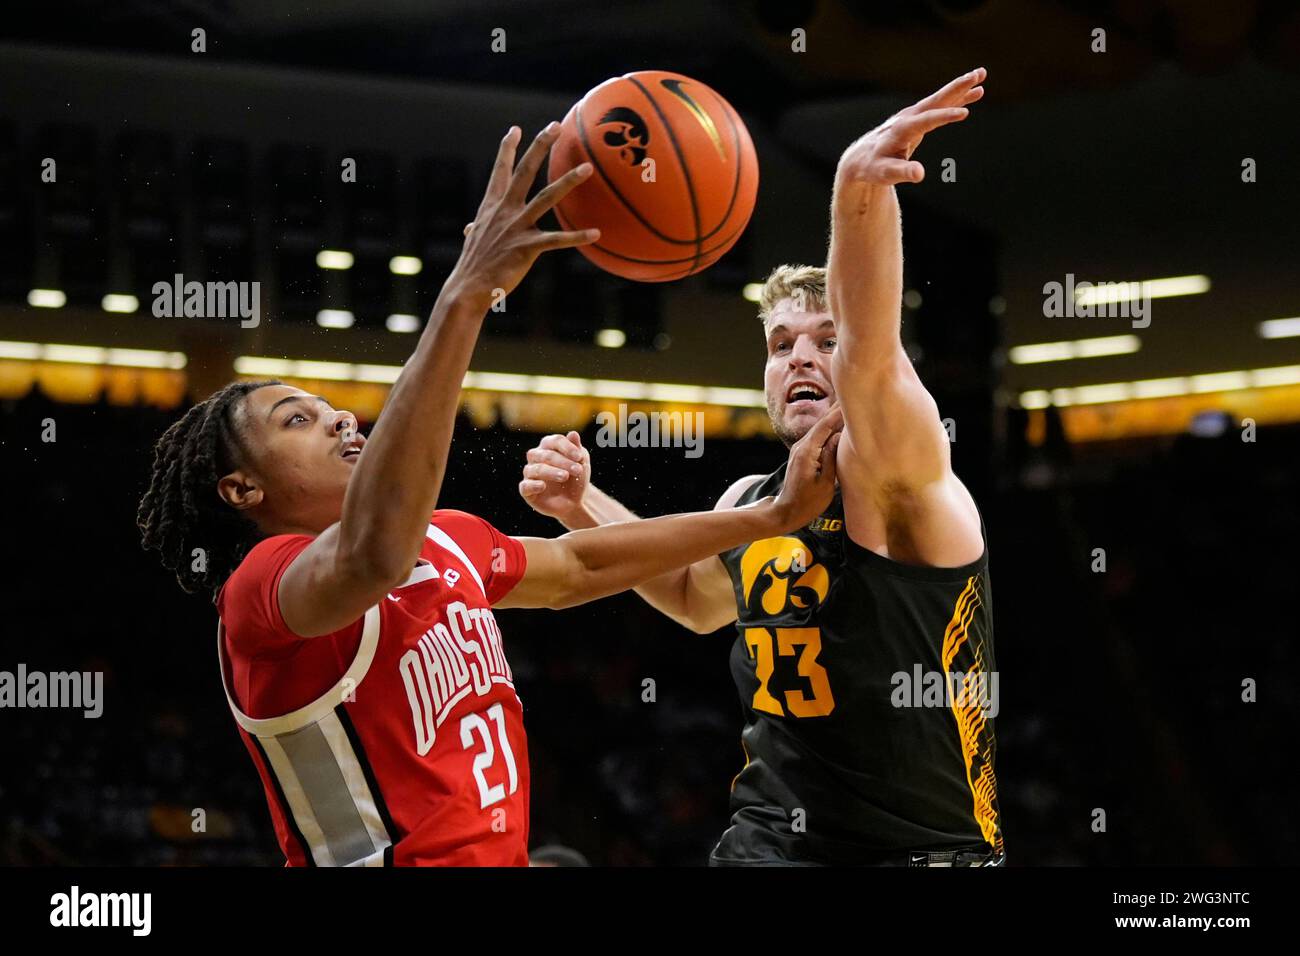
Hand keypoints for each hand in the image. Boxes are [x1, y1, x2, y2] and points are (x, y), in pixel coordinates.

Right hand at [447, 124, 599, 308]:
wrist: (468, 288)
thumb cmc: (473, 266)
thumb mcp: (473, 241)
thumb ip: (475, 229)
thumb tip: (469, 229)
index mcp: (492, 206)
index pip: (500, 171)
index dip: (507, 149)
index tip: (515, 129)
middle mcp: (504, 211)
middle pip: (525, 171)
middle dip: (540, 146)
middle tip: (555, 126)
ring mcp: (516, 227)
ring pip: (546, 197)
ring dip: (568, 181)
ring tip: (588, 168)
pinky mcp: (527, 248)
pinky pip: (557, 240)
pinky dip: (577, 237)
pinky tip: (595, 233)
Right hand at [519, 431, 590, 522]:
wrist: (573, 502)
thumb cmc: (575, 478)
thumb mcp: (581, 463)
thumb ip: (577, 449)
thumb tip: (573, 434)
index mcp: (548, 446)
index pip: (555, 441)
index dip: (567, 447)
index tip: (579, 457)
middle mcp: (536, 457)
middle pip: (546, 455)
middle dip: (563, 462)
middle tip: (578, 470)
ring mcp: (530, 474)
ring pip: (536, 469)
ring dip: (552, 472)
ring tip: (565, 477)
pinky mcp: (526, 490)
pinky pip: (525, 485)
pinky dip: (533, 485)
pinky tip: (543, 485)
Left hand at [769, 404, 843, 530]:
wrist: (786, 512)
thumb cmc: (807, 503)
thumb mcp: (825, 484)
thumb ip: (832, 458)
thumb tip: (839, 437)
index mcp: (807, 451)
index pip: (826, 425)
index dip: (839, 411)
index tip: (853, 397)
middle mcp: (801, 446)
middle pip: (822, 423)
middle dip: (838, 409)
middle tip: (854, 392)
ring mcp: (800, 449)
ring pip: (820, 429)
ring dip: (835, 417)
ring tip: (850, 404)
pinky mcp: (803, 454)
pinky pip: (818, 437)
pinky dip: (830, 428)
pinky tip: (839, 424)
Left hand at [836, 67, 984, 186]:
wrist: (862, 158)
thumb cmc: (873, 167)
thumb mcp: (886, 173)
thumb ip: (902, 172)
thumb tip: (919, 174)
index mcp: (902, 129)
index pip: (926, 120)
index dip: (944, 116)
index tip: (964, 113)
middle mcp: (908, 117)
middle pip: (935, 100)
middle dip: (956, 87)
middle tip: (978, 74)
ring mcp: (914, 115)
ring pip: (940, 98)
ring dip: (961, 87)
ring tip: (982, 75)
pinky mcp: (919, 118)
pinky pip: (941, 105)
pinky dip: (958, 98)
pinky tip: (976, 93)